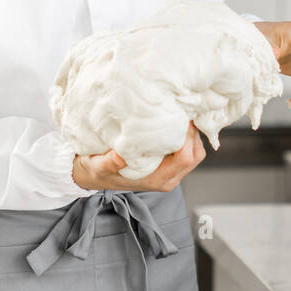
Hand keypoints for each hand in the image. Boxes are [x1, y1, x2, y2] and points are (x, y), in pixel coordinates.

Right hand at [71, 122, 205, 191]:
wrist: (94, 176)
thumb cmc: (97, 171)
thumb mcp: (98, 166)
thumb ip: (109, 163)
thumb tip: (121, 157)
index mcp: (156, 179)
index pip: (185, 158)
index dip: (187, 137)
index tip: (178, 117)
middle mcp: (168, 177)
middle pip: (196, 154)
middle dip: (193, 132)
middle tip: (182, 111)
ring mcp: (170, 171)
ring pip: (195, 151)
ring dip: (191, 133)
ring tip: (179, 114)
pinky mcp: (169, 164)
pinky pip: (188, 149)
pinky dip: (186, 135)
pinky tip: (174, 121)